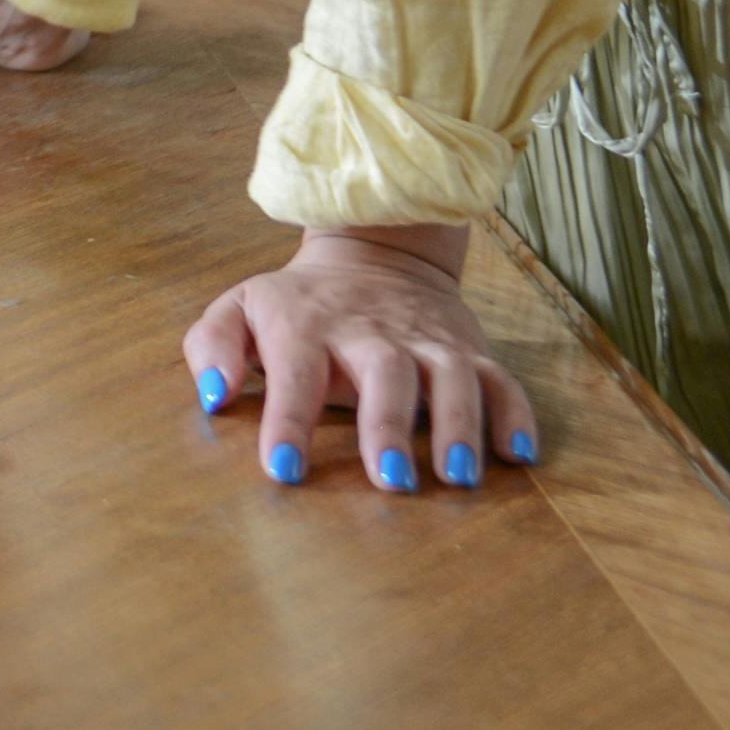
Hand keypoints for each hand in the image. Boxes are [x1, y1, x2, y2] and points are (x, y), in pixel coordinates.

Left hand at [183, 225, 539, 491]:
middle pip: (385, 374)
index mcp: (306, 326)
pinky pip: (502, 380)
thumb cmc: (297, 303)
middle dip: (388, 427)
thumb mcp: (240, 308)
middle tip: (391, 481)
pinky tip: (517, 454)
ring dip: (458, 426)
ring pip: (451, 377)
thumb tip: (212, 395)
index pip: (294, 372)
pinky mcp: (469, 348)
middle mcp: (371, 332)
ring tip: (458, 477)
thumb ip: (212, 345)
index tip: (282, 470)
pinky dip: (514, 415)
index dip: (287, 420)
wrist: (375, 248)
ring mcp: (427, 339)